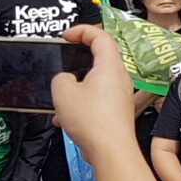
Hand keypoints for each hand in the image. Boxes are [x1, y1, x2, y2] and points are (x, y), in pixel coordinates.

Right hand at [48, 25, 130, 158]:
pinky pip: (97, 98)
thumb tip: (64, 79)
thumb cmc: (94, 122)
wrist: (110, 150)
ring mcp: (120, 94)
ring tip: (62, 97)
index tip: (68, 34)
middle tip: (65, 58)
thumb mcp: (63, 91)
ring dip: (76, 86)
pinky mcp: (116, 109)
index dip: (82, 30)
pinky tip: (67, 117)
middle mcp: (119, 77)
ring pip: (95, 80)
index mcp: (110, 65)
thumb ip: (60, 78)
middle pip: (100, 57)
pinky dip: (81, 102)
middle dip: (78, 58)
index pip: (100, 36)